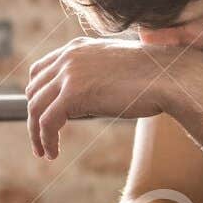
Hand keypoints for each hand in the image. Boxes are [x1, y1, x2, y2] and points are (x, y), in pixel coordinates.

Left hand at [25, 38, 182, 158]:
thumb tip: (93, 97)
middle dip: (34, 117)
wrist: (168, 76)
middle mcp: (69, 57)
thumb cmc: (153, 76)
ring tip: (45, 152)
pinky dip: (46, 140)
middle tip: (41, 140)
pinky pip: (47, 122)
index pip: (41, 70)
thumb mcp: (118, 69)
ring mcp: (69, 74)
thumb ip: (99, 76)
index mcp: (78, 48)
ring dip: (36, 134)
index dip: (37, 96)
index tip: (41, 116)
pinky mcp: (74, 94)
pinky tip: (53, 153)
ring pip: (36, 108)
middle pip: (34, 90)